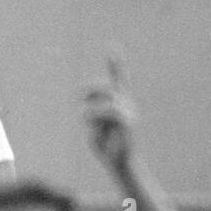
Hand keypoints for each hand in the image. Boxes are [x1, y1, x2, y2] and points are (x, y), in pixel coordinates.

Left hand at [83, 56, 136, 171]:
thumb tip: (86, 109)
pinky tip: (88, 119)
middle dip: (89, 91)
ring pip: (106, 97)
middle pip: (106, 86)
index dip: (116, 64)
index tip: (112, 47)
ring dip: (91, 108)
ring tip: (85, 118)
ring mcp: (129, 111)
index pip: (119, 79)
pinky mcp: (128, 121)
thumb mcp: (95, 128)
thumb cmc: (107, 146)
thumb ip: (92, 114)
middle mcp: (127, 104)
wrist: (120, 163)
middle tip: (80, 107)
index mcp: (120, 103)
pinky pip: (110, 110)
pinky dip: (96, 113)